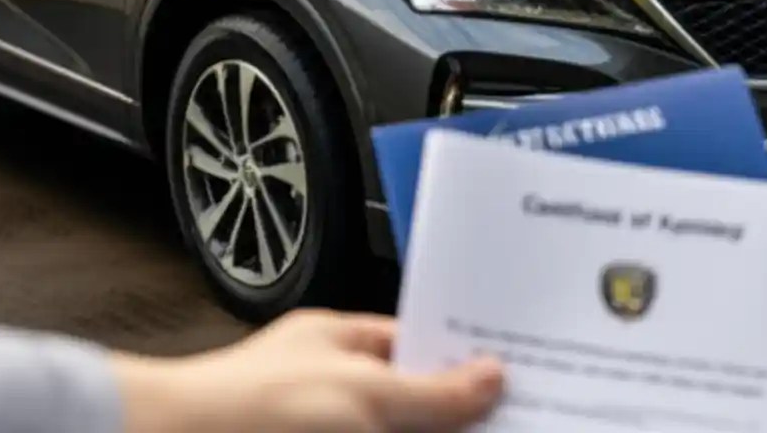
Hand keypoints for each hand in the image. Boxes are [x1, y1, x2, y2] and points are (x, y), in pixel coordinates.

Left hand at [112, 309, 504, 432]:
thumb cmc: (251, 408)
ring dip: (433, 429)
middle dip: (455, 413)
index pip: (416, 344)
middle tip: (515, 418)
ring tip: (493, 428)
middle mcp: (328, 386)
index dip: (463, 361)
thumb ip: (431, 392)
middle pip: (409, 400)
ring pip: (390, 428)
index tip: (512, 378)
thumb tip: (491, 376)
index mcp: (338, 343)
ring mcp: (318, 426)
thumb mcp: (362, 395)